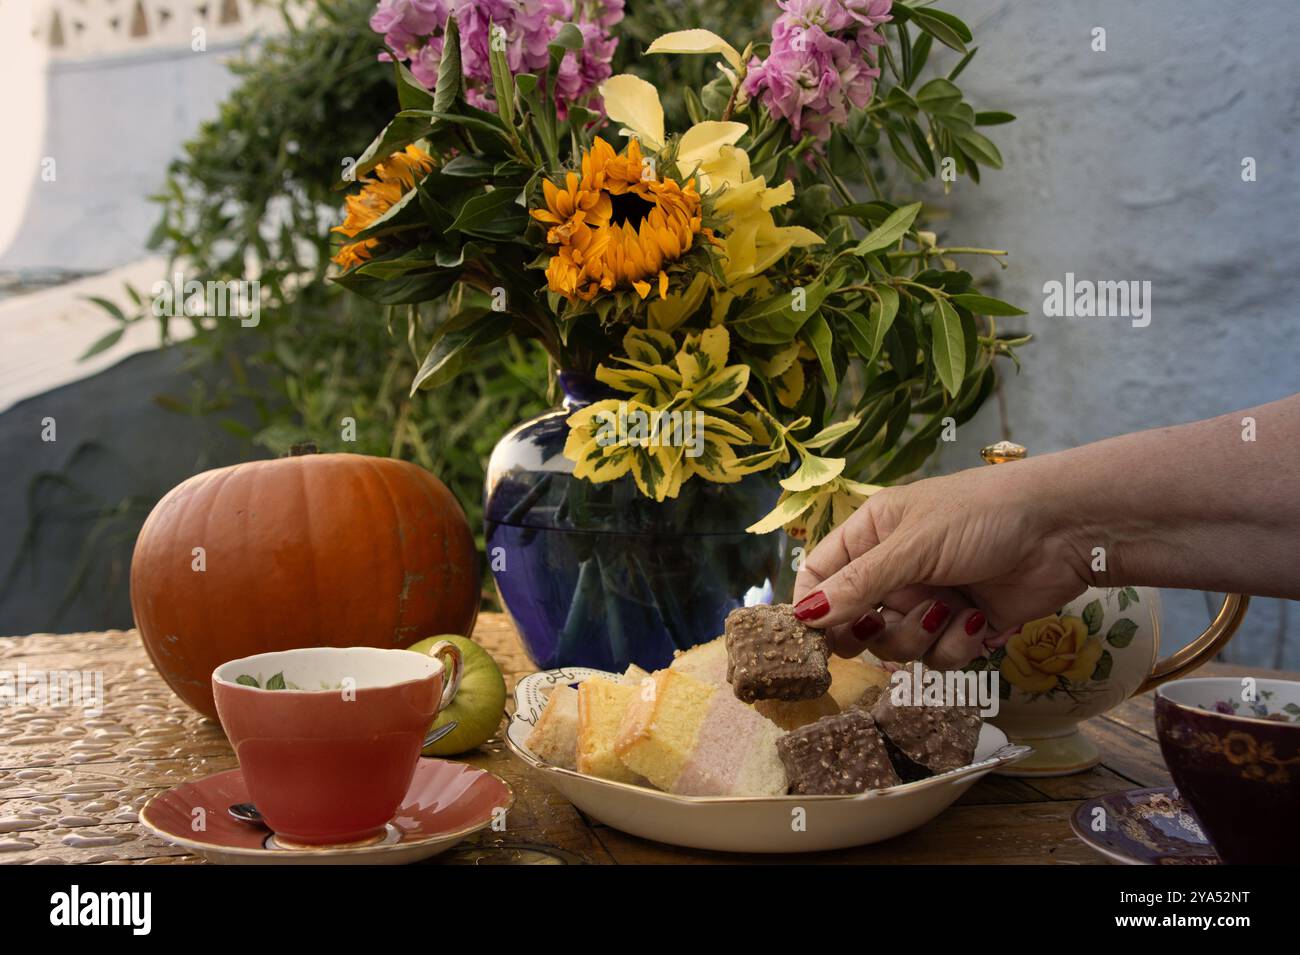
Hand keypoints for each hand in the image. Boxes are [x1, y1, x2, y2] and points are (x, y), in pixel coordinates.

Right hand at [792, 461, 1092, 667]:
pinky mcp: (964, 628)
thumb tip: (804, 617)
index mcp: (873, 535)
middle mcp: (896, 571)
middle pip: (854, 622)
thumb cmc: (982, 516)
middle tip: (881, 622)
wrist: (1064, 531)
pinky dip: (959, 643)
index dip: (813, 607)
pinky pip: (939, 658)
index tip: (812, 632)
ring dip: (923, 635)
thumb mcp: (912, 546)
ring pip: (897, 646)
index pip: (820, 576)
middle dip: (871, 629)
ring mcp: (930, 601)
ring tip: (951, 607)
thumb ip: (858, 584)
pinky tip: (980, 618)